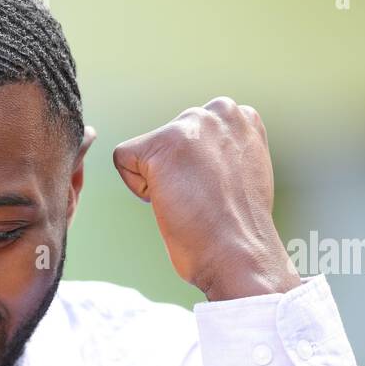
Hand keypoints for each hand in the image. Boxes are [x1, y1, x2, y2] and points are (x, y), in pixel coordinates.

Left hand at [111, 96, 298, 300]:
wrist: (238, 254)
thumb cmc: (236, 228)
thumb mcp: (241, 171)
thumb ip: (221, 150)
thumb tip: (196, 155)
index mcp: (241, 117)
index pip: (191, 134)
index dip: (193, 169)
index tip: (215, 192)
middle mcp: (220, 111)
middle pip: (167, 140)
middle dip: (175, 171)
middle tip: (200, 199)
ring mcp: (192, 124)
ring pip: (146, 150)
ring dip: (158, 180)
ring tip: (189, 200)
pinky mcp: (163, 144)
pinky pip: (123, 158)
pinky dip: (136, 187)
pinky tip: (168, 201)